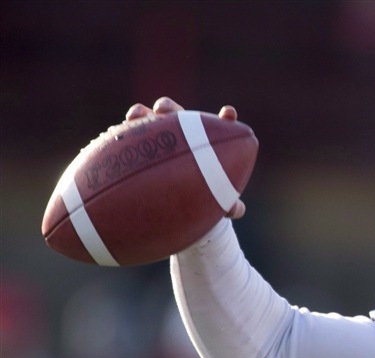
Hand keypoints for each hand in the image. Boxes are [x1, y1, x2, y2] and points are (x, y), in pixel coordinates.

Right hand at [125, 97, 246, 218]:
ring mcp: (158, 136)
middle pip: (176, 114)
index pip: (219, 126)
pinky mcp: (139, 145)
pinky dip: (123, 136)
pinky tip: (114, 138)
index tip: (228, 114)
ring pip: (148, 120)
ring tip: (136, 115)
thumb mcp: (215, 201)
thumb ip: (228, 203)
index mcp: (205, 141)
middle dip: (169, 108)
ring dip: (142, 113)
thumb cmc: (202, 197)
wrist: (176, 203)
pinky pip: (128, 138)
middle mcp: (181, 133)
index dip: (225, 118)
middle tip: (163, 109)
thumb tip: (237, 210)